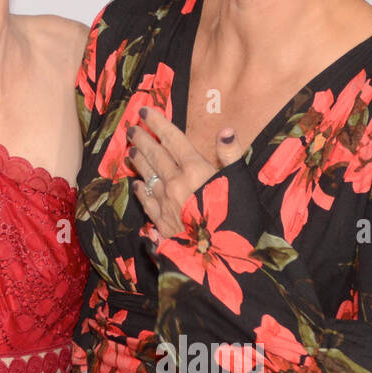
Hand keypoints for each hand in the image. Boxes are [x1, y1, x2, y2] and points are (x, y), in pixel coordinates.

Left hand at [130, 106, 244, 238]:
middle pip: (155, 156)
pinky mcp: (162, 223)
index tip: (144, 111)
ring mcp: (166, 204)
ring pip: (147, 177)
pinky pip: (147, 202)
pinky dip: (140, 191)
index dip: (158, 123)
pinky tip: (136, 186)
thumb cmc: (240, 220)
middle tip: (131, 129)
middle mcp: (176, 183)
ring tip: (130, 151)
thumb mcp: (242, 183)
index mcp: (195, 170)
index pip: (172, 139)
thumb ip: (231, 155)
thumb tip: (225, 130)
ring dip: (138, 162)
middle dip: (142, 140)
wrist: (224, 261)